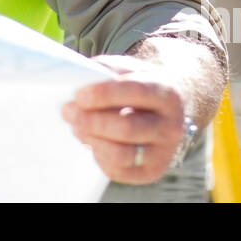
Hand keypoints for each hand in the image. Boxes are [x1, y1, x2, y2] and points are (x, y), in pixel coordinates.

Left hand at [61, 54, 189, 184]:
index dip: (104, 94)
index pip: (136, 92)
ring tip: (76, 127)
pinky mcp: (152, 171)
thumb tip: (77, 80)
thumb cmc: (137, 85)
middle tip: (69, 112)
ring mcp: (164, 152)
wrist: (163, 110)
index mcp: (167, 94)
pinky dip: (99, 157)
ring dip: (92, 140)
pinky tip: (91, 142)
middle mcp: (171, 126)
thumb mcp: (128, 69)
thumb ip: (106, 71)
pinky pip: (119, 170)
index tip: (80, 95)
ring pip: (121, 153)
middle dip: (92, 121)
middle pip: (127, 127)